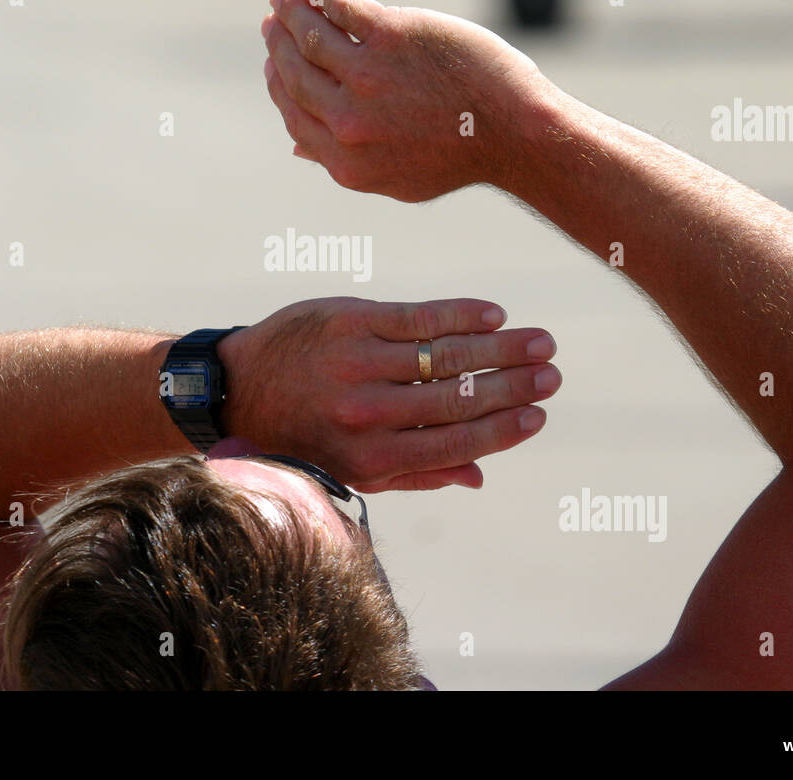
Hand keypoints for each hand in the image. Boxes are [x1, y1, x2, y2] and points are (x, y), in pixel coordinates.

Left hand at [217, 297, 560, 491]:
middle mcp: (366, 412)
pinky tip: (493, 315)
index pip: (455, 442)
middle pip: (459, 397)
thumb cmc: (304, 435)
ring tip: (539, 342)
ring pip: (446, 355)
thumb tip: (480, 476)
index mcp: (371, 457)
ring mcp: (357, 362)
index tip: (539, 416)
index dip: (504, 429)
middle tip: (552, 374)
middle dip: (514, 385)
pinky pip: (418, 316)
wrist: (239, 388)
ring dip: (501, 347)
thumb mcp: (352, 470)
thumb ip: (417, 473)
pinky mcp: (349, 319)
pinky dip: (460, 314)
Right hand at [261, 0, 544, 202]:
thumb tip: (297, 149)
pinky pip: (339, 7)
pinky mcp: (392, 37)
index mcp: (345, 162)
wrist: (516, 131)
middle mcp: (349, 122)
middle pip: (295, 73)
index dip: (278, 82)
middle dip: (278, 42)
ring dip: (290, 9)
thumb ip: (343, 164)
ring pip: (309, 36)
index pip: (294, 114)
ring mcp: (368, 77)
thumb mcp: (397, 179)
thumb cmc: (462, 154)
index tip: (274, 59)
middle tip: (272, 18)